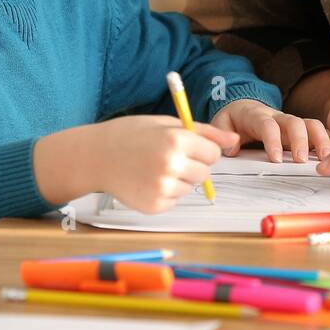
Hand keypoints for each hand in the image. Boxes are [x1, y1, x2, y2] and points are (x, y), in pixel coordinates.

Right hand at [34, 115, 237, 212]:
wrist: (95, 156)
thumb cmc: (131, 135)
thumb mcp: (167, 124)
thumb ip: (205, 132)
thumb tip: (235, 139)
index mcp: (177, 140)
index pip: (213, 152)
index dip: (201, 149)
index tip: (185, 146)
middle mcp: (172, 165)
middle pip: (205, 172)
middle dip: (193, 165)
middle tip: (167, 157)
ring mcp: (162, 188)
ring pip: (191, 187)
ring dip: (179, 179)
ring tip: (153, 168)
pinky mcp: (154, 206)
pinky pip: (175, 200)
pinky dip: (166, 193)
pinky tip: (146, 181)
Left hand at [211, 99, 329, 162]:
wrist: (244, 106)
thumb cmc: (234, 119)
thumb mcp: (221, 122)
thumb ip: (222, 133)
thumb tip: (232, 149)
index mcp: (257, 115)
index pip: (267, 125)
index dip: (272, 140)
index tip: (275, 159)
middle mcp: (279, 117)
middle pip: (295, 123)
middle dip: (300, 141)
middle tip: (300, 162)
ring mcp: (292, 123)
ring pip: (311, 125)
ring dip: (321, 140)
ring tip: (326, 159)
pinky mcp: (302, 131)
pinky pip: (319, 133)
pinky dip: (329, 142)